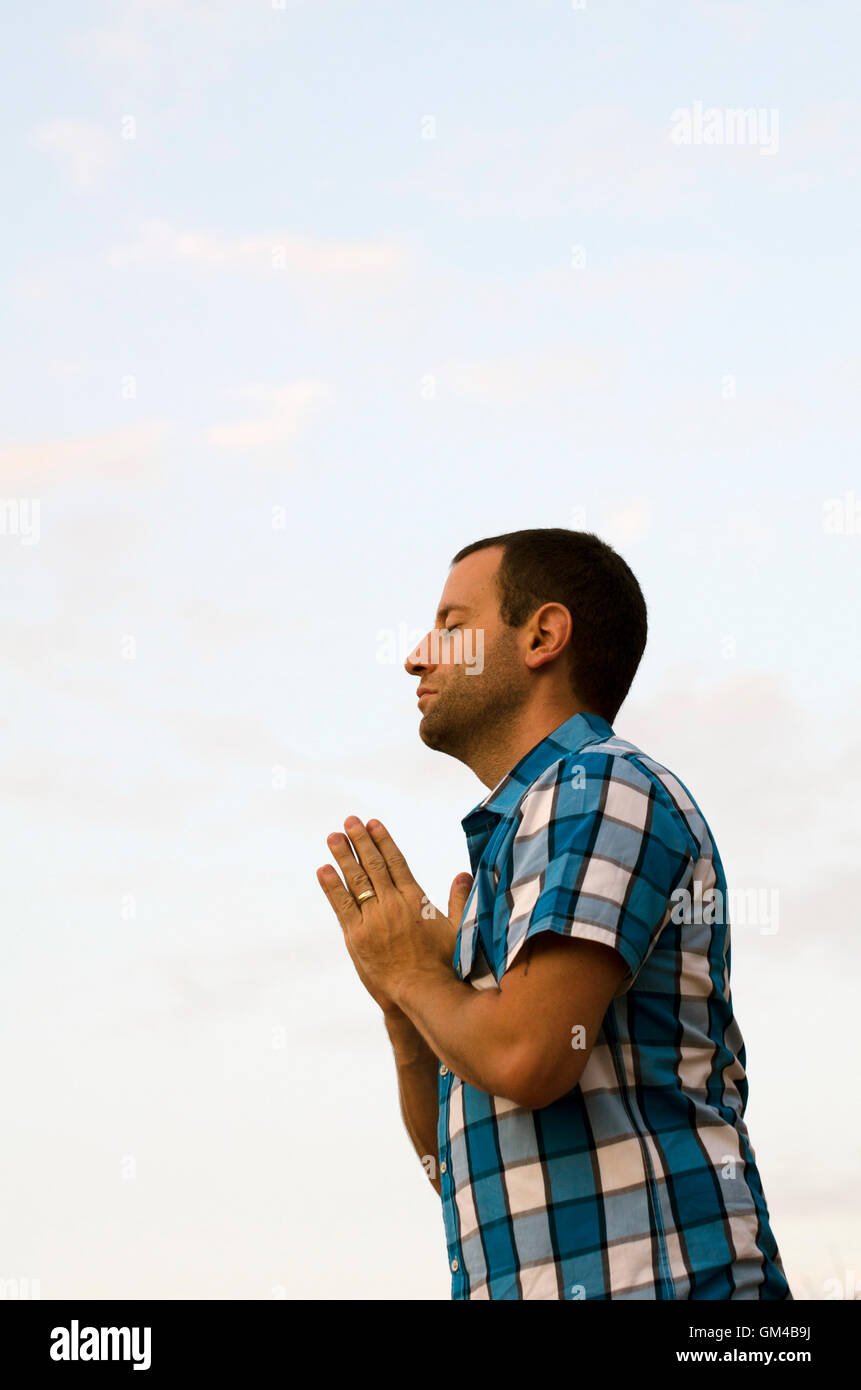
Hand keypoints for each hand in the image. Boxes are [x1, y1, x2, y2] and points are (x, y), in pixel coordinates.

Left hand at [316, 816, 472, 1013]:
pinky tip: (323, 869)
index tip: (373, 823)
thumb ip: (459, 899)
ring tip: (333, 837)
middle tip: (349, 821)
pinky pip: (342, 906)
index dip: (383, 841)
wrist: (423, 992)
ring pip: (356, 881)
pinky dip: (332, 887)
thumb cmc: (445, 964)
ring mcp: (373, 919)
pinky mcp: (357, 936)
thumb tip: (464, 874)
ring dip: (343, 856)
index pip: (396, 862)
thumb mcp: (458, 928)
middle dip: (360, 841)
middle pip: (373, 866)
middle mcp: (393, 904)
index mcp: (415, 899)